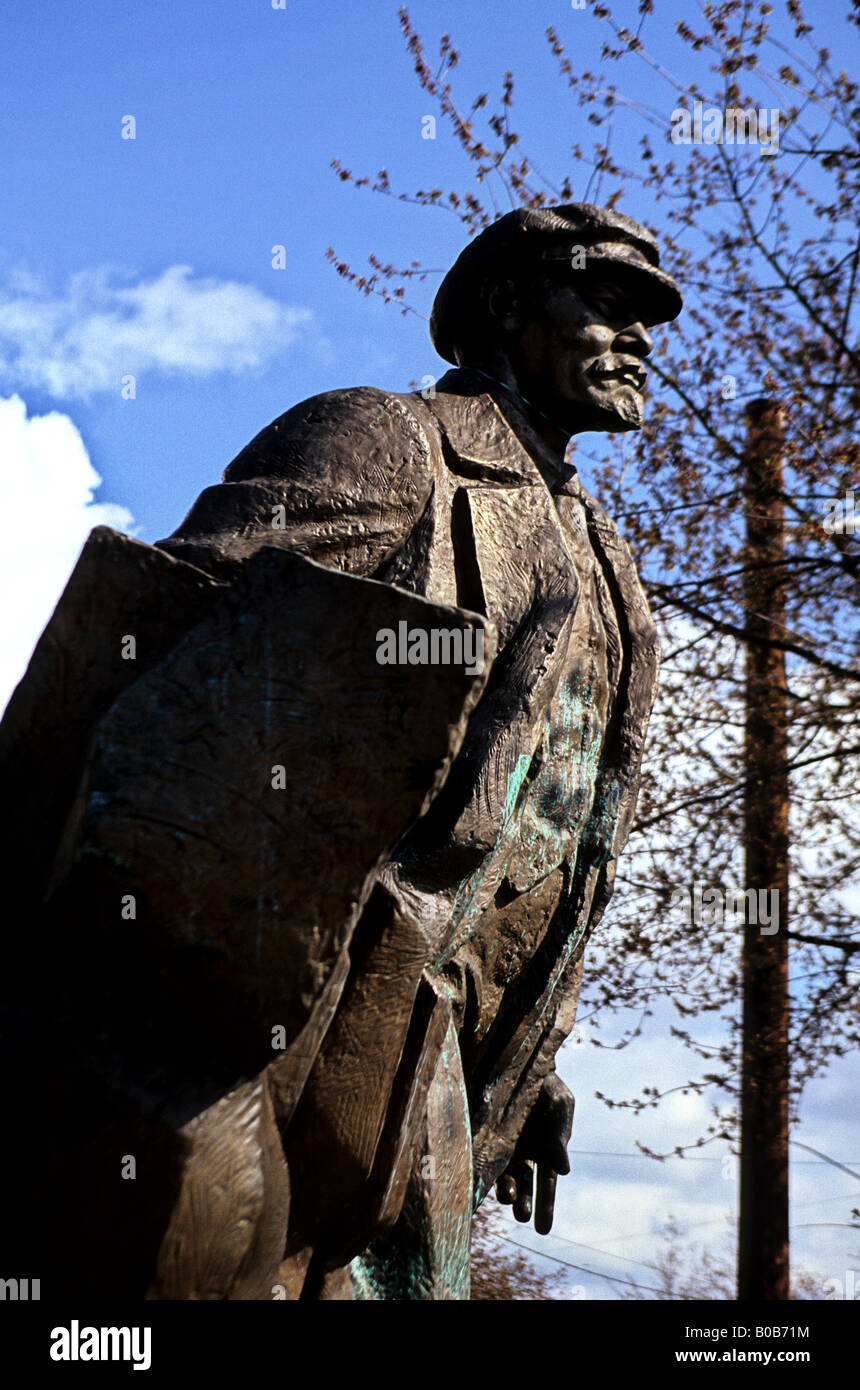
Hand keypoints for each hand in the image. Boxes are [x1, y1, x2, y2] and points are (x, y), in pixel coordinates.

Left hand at [495, 1074, 573, 1234]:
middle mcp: (521, 1153)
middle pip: (523, 1186)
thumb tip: (564, 1170)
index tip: (542, 1230)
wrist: (519, 1056)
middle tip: (522, 1216)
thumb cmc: (545, 1082)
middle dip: (523, 1203)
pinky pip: (482, 1156)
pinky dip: (484, 1169)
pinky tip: (484, 1176)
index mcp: (544, 1150)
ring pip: (502, 1174)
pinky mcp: (482, 1133)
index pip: (545, 1184)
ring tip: (509, 1196)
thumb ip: (561, 1135)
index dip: (544, 1206)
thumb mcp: (560, 1104)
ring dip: (506, 1189)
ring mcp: (500, 1144)